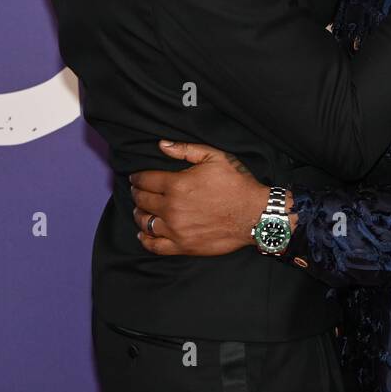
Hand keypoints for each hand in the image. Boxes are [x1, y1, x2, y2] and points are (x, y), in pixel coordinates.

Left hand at [128, 140, 265, 255]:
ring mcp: (176, 229)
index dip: (137, 178)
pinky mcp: (183, 246)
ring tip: (140, 210)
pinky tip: (144, 234)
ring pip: (145, 222)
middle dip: (137, 194)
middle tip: (137, 191)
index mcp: (177, 185)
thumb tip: (162, 145)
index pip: (145, 180)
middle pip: (142, 201)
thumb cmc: (237, 184)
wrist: (255, 215)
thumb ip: (186, 149)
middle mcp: (172, 208)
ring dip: (139, 215)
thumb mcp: (215, 157)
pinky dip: (145, 239)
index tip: (135, 178)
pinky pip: (155, 246)